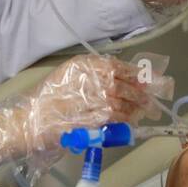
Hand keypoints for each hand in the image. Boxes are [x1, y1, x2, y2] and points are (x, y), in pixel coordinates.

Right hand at [0, 54, 172, 181]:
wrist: (35, 117)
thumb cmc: (50, 96)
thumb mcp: (70, 74)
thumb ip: (92, 73)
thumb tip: (116, 77)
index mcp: (90, 65)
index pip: (123, 67)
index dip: (139, 74)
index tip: (150, 79)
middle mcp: (98, 78)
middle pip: (129, 84)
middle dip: (143, 92)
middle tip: (152, 99)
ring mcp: (100, 98)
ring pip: (127, 102)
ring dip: (137, 107)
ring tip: (143, 111)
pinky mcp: (100, 117)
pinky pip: (120, 117)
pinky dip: (128, 120)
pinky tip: (130, 121)